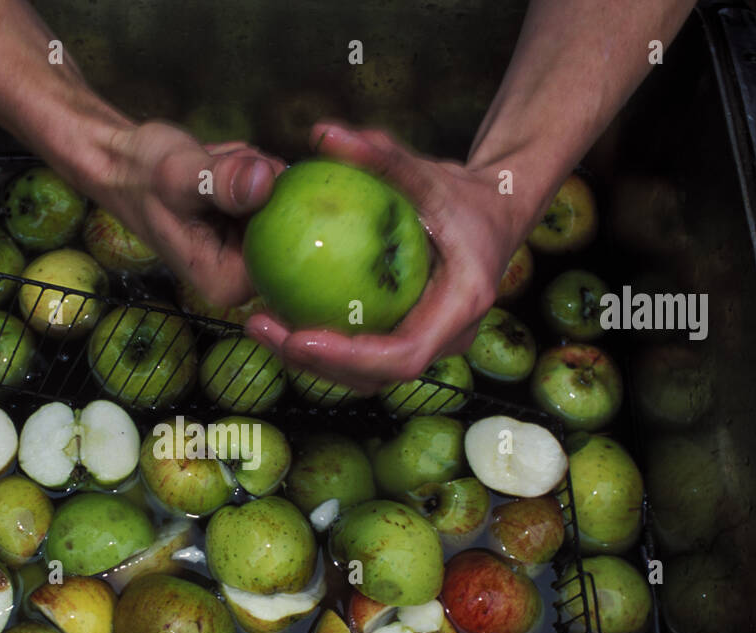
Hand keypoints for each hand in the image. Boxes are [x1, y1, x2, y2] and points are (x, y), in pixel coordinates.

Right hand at [96, 120, 285, 308]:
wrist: (121, 163)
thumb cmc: (141, 176)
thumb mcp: (180, 177)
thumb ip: (222, 182)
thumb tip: (265, 181)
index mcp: (228, 283)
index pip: (286, 251)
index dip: (278, 203)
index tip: (248, 174)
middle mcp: (243, 275)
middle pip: (290, 223)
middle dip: (262, 181)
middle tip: (218, 168)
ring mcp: (249, 250)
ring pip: (284, 200)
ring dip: (254, 168)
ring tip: (212, 165)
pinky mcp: (250, 225)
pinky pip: (274, 189)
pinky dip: (252, 166)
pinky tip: (220, 163)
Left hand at [246, 121, 521, 393]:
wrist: (495, 212)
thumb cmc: (462, 193)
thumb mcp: (424, 171)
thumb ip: (379, 154)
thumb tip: (321, 132)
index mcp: (459, 307)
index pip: (403, 356)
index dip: (350, 358)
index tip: (300, 338)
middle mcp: (447, 338)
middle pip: (374, 377)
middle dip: (314, 363)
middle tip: (261, 328)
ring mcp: (428, 344)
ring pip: (364, 376)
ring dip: (309, 361)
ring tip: (260, 325)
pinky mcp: (407, 339)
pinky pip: (362, 356)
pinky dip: (322, 345)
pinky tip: (279, 315)